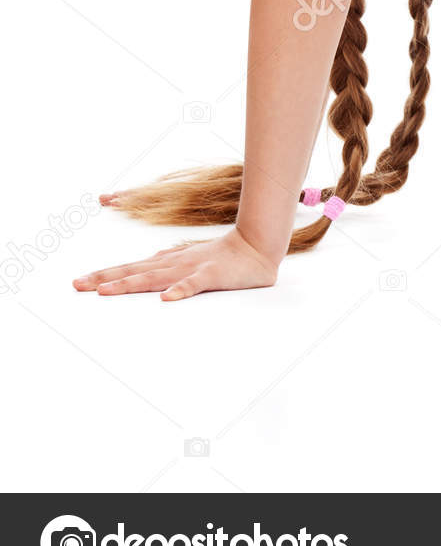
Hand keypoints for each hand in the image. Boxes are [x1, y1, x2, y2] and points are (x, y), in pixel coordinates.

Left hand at [73, 228, 279, 301]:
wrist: (256, 246)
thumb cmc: (223, 256)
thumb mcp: (189, 258)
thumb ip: (167, 261)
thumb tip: (146, 262)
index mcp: (168, 262)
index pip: (130, 269)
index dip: (105, 275)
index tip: (80, 282)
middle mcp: (173, 264)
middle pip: (134, 272)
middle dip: (105, 279)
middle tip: (78, 285)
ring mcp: (191, 268)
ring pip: (155, 277)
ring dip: (129, 284)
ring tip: (105, 291)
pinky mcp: (211, 275)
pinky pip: (193, 284)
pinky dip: (180, 291)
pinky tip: (166, 299)